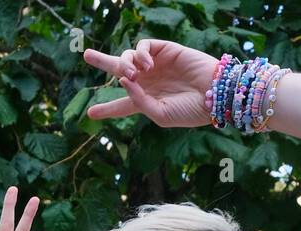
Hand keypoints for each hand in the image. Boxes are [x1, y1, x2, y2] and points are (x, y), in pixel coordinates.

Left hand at [84, 39, 216, 127]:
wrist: (213, 95)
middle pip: (119, 70)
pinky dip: (140, 54)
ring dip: (125, 64)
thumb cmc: (189, 110)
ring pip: (128, 56)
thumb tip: (122, 80)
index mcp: (145, 101)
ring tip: (133, 75)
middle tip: (86, 55)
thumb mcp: (159, 114)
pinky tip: (146, 66)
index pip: (122, 105)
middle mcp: (148, 82)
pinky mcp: (165, 51)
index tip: (90, 114)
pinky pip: (143, 47)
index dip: (107, 110)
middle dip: (103, 61)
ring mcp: (156, 65)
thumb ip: (138, 101)